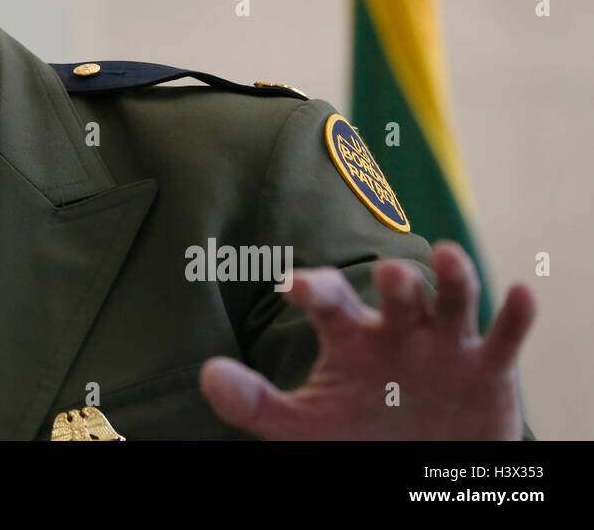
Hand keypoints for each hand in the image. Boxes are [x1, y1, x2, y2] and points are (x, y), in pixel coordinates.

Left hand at [198, 241, 536, 438]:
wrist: (417, 471)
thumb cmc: (354, 436)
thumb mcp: (300, 428)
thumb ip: (252, 403)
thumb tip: (207, 374)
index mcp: (350, 335)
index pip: (329, 299)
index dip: (313, 288)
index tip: (293, 287)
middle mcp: (398, 328)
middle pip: (399, 290)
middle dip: (395, 280)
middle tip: (388, 276)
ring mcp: (445, 344)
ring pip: (453, 297)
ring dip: (453, 276)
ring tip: (449, 255)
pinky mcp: (489, 369)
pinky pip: (505, 336)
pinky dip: (516, 314)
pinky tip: (520, 292)